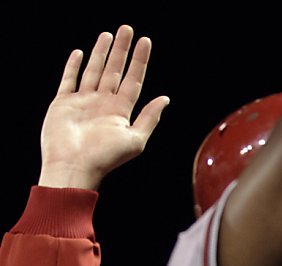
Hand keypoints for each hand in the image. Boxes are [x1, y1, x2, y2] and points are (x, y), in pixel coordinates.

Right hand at [39, 25, 169, 189]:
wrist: (74, 166)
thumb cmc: (106, 157)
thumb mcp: (136, 139)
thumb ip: (149, 118)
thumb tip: (165, 99)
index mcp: (121, 111)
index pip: (134, 79)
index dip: (140, 60)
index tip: (146, 41)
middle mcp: (103, 103)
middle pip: (115, 70)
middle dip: (122, 50)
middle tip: (127, 29)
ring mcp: (83, 102)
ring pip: (94, 71)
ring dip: (101, 53)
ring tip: (109, 35)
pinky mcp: (63, 103)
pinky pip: (69, 80)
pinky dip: (74, 66)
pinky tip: (80, 53)